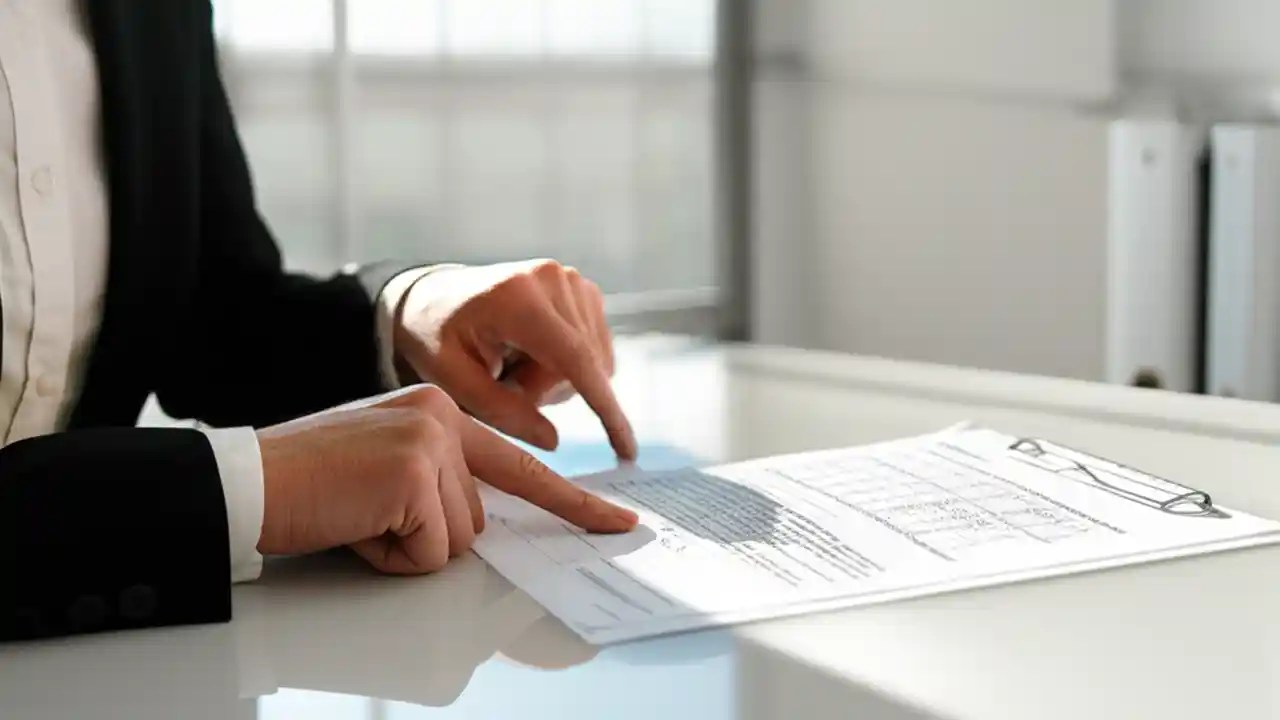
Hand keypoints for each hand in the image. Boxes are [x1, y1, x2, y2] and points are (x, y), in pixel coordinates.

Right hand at [255, 385, 638, 573]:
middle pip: (479, 518)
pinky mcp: (413, 472)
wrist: (250, 480)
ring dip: (405, 547)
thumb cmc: (311, 481)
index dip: (574, 502)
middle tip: (368, 513)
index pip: (520, 464)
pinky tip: (354, 523)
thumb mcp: (389, 465)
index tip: (618, 523)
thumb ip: (441, 479)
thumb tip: (477, 525)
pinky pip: (429, 552)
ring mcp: (432, 440)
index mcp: (442, 409)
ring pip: (457, 540)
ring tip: (357, 515)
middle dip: (426, 536)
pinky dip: (390, 557)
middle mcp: (444, 414)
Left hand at [392, 259, 635, 459]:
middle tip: (500, 383)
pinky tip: (533, 356)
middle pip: (579, 368)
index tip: (627, 450)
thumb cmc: (434, 336)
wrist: (434, 296)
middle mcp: (554, 279)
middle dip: (543, 392)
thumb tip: (552, 440)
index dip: (605, 409)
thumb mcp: (451, 379)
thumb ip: (500, 411)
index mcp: (518, 297)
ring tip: (512, 366)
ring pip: (592, 362)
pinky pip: (594, 350)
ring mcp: (573, 281)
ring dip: (554, 380)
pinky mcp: (584, 290)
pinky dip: (567, 365)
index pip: (575, 359)